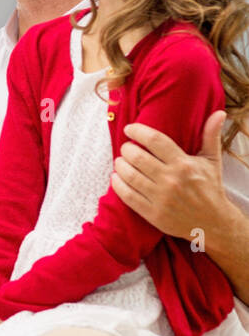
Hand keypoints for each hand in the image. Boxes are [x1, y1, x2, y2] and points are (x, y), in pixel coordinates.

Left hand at [112, 112, 235, 241]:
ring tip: (121, 161)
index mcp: (184, 164)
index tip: (129, 128)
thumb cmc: (210, 188)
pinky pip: (126, 195)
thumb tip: (218, 112)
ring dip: (119, 165)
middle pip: (136, 157)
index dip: (138, 131)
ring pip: (129, 175)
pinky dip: (117, 183)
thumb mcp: (211, 161)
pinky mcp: (152, 213)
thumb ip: (210, 136)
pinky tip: (117, 177)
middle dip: (126, 149)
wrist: (213, 223)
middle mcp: (171, 180)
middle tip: (126, 148)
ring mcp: (161, 198)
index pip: (154, 141)